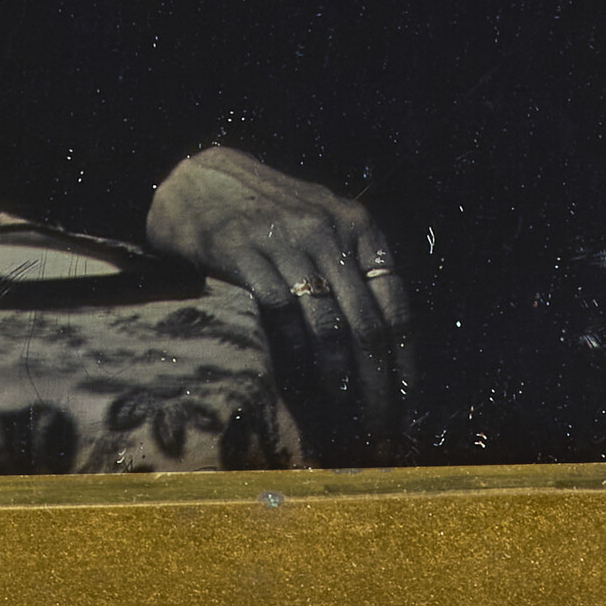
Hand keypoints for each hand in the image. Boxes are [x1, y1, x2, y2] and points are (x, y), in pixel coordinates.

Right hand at [147, 144, 417, 458]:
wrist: (199, 181)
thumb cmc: (267, 213)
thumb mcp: (321, 222)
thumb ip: (352, 266)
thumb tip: (385, 345)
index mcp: (357, 226)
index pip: (396, 306)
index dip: (404, 361)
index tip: (406, 403)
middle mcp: (328, 232)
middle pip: (367, 324)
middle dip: (378, 383)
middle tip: (379, 425)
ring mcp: (285, 241)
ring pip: (328, 325)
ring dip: (339, 375)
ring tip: (342, 405)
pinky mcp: (244, 253)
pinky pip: (281, 314)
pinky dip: (294, 352)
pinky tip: (298, 377)